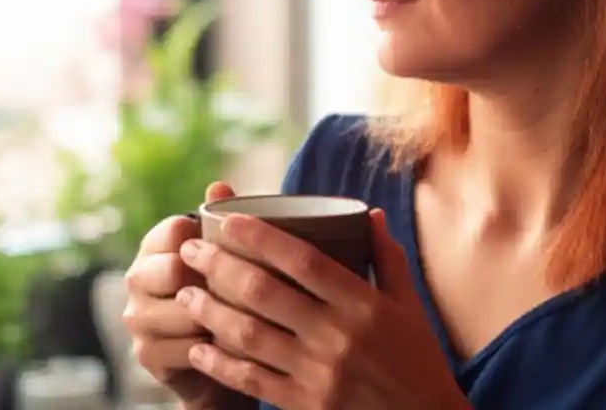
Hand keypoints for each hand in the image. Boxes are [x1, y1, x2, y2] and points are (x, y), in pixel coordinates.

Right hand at [123, 181, 254, 409]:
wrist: (214, 351)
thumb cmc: (225, 288)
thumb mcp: (228, 253)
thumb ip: (221, 219)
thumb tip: (219, 186)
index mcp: (154, 244)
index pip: (176, 231)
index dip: (211, 241)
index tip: (240, 250)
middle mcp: (136, 278)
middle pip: (174, 270)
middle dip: (214, 281)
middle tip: (251, 289)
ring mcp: (137, 318)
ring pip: (184, 312)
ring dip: (220, 317)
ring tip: (252, 318)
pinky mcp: (147, 354)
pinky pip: (187, 349)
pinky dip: (217, 349)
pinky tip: (240, 346)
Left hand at [175, 208, 468, 409]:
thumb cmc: (419, 363)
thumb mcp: (410, 308)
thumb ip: (388, 260)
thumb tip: (372, 214)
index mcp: (362, 305)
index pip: (303, 260)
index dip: (262, 237)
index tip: (230, 220)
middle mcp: (336, 336)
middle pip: (264, 292)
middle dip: (219, 266)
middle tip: (190, 248)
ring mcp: (318, 374)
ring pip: (249, 334)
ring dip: (210, 310)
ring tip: (186, 293)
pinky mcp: (305, 405)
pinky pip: (252, 379)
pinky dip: (221, 363)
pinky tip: (200, 348)